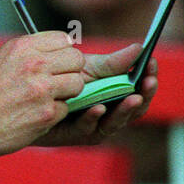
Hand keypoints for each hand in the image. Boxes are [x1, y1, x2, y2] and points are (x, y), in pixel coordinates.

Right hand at [0, 30, 87, 160]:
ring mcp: (42, 89)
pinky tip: (35, 115)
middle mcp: (34, 64)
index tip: (56, 63)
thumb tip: (57, 48)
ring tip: (46, 99)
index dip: (62, 52)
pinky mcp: (47, 113)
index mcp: (21, 47)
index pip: (63, 39)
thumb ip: (27, 52)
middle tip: (56, 83)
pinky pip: (66, 108)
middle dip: (70, 71)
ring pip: (77, 83)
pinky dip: (54, 113)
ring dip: (66, 93)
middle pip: (76, 59)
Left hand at [34, 43, 158, 145]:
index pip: (140, 89)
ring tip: (133, 97)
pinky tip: (99, 107)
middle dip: (145, 94)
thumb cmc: (62, 81)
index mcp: (118, 96)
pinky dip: (94, 117)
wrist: (31, 97)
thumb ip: (114, 62)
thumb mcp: (88, 68)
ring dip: (126, 109)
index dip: (148, 77)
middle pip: (136, 107)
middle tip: (149, 81)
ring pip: (117, 120)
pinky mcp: (78, 135)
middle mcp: (111, 113)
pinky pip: (89, 127)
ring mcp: (96, 125)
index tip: (152, 63)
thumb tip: (139, 48)